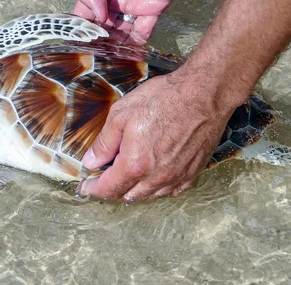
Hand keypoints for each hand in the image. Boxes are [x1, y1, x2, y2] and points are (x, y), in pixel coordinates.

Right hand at [72, 0, 185, 43]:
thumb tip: (97, 16)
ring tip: (108, 56)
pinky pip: (144, 31)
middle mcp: (114, 1)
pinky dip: (137, 44)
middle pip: (104, 27)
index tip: (78, 40)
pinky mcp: (153, 9)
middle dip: (99, 40)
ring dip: (116, 45)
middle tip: (94, 52)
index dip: (82, 27)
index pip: (87, 14)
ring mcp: (134, 6)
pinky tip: (127, 53)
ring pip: (122, 32)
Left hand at [79, 68, 234, 201]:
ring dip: (134, 190)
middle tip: (104, 177)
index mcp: (135, 164)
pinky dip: (157, 188)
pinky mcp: (193, 172)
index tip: (86, 186)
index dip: (93, 188)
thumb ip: (104, 143)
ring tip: (127, 176)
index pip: (108, 188)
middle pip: (128, 196)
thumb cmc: (163, 99)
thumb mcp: (121, 114)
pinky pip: (171, 191)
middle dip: (112, 189)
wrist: (204, 94)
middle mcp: (156, 177)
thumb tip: (92, 162)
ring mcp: (177, 177)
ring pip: (149, 196)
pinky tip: (153, 177)